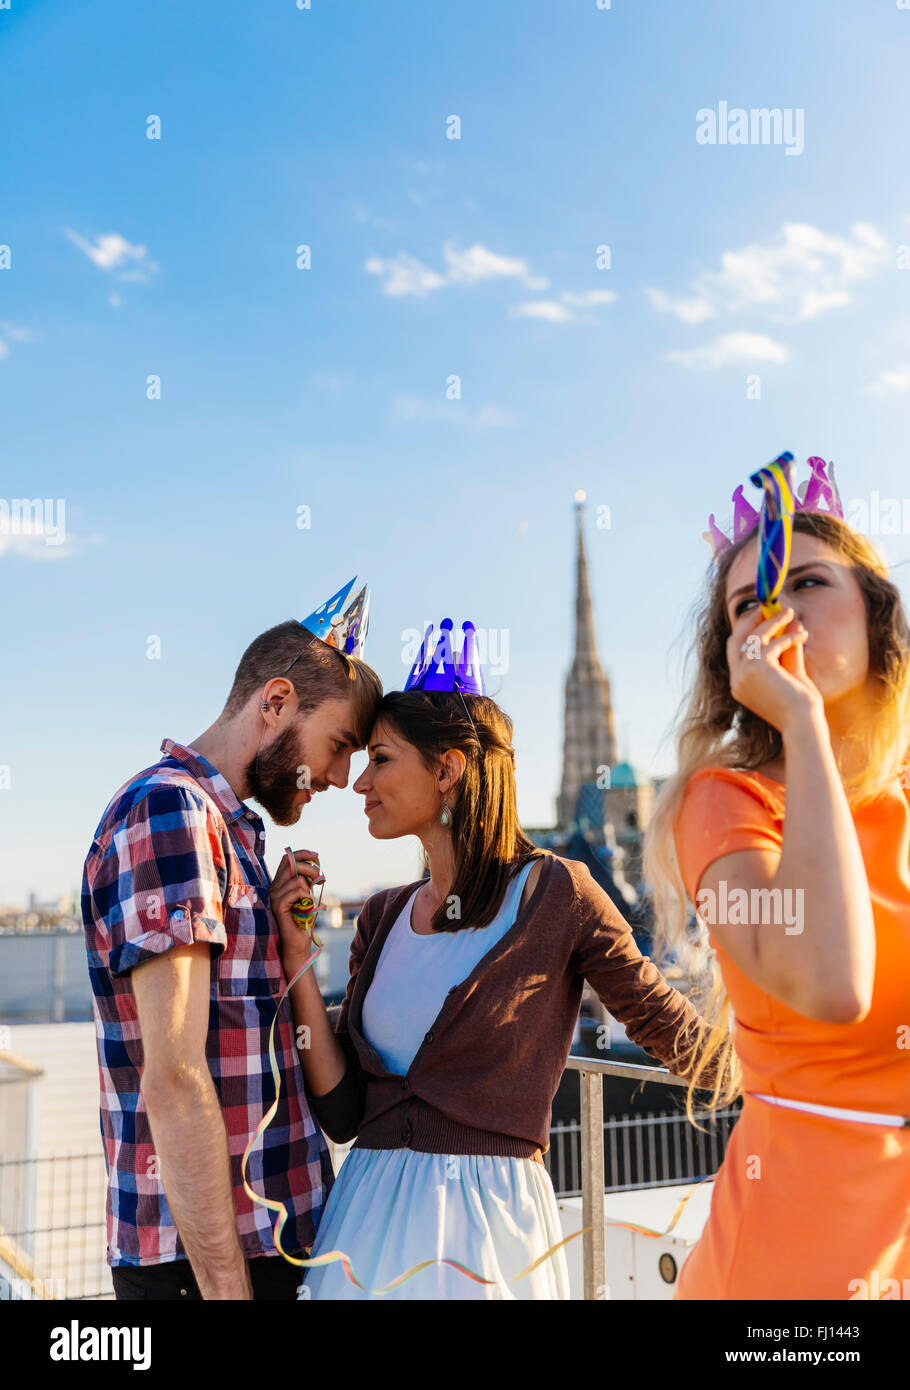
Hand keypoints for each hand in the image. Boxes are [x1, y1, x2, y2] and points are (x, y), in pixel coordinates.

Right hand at [269, 848, 324, 960]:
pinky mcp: (277, 905)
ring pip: (298, 879)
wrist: (297, 944)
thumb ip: (305, 881)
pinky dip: (306, 898)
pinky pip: (297, 891)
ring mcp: (273, 896)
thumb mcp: (306, 896)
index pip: (286, 859)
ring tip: (308, 903)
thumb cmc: (302, 922)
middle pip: (292, 864)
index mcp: (278, 884)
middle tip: (319, 881)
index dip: (302, 854)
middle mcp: (273, 887)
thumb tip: (314, 866)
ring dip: (309, 890)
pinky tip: (305, 908)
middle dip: (310, 869)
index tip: (316, 856)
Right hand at [727, 605, 823, 734]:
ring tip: (791, 612)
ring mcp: (743, 675)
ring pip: (754, 637)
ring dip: (773, 622)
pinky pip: (772, 644)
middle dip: (752, 620)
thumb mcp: (792, 673)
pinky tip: (802, 635)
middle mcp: (737, 680)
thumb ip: (789, 650)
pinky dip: (788, 636)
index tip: (763, 617)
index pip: (736, 651)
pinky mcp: (756, 669)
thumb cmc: (800, 706)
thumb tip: (792, 622)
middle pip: (737, 639)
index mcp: (740, 684)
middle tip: (769, 607)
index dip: (748, 631)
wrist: (803, 724)